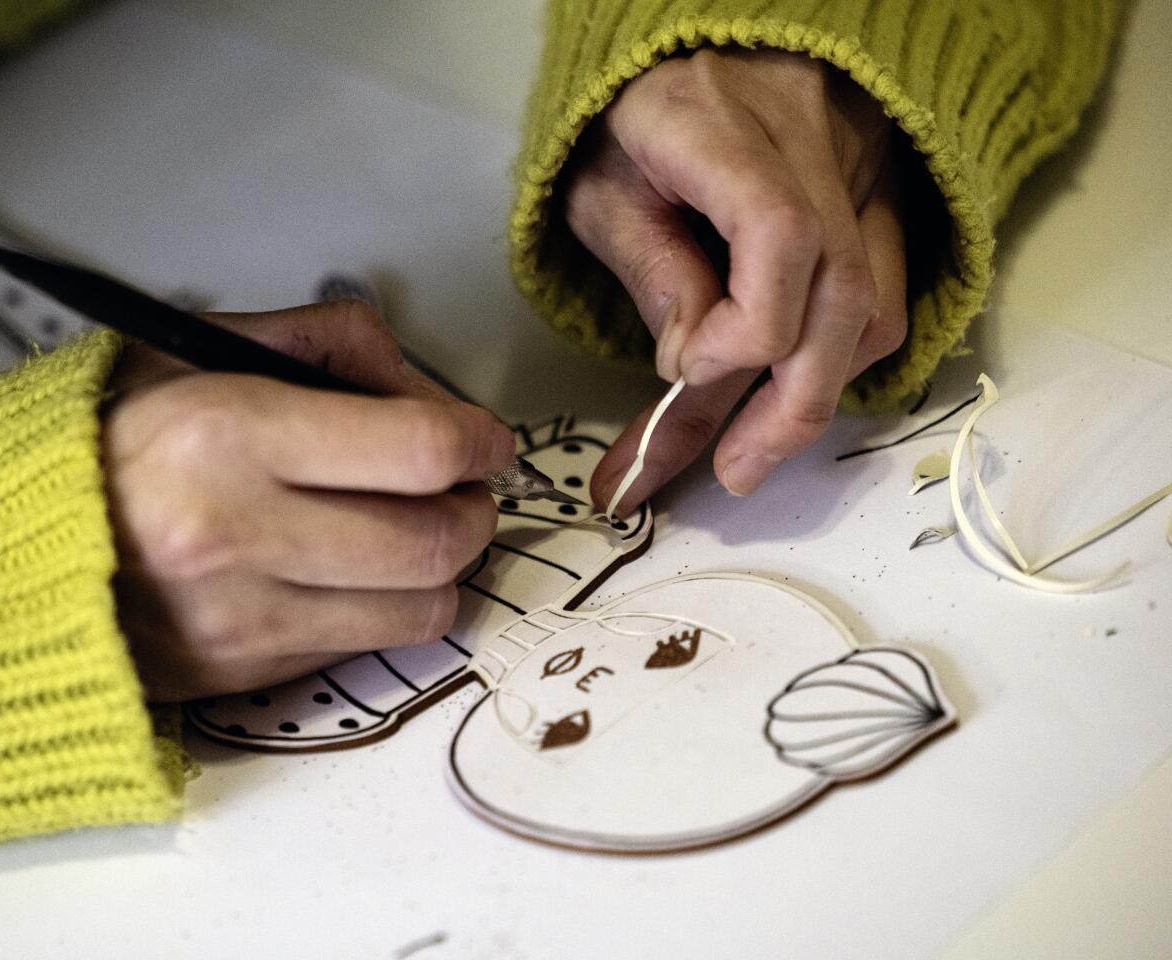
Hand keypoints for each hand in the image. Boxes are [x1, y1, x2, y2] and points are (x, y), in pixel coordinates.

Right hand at [103, 300, 513, 700]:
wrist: (0, 544)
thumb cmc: (103, 437)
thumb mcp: (198, 349)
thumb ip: (326, 345)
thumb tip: (428, 391)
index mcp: (225, 433)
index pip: (418, 450)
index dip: (479, 442)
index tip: (485, 439)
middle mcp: (235, 533)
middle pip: (435, 539)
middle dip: (474, 510)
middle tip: (461, 488)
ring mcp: (238, 617)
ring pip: (419, 608)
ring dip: (440, 567)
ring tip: (412, 530)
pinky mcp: (239, 673)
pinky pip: (361, 646)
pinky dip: (379, 607)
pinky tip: (344, 570)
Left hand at [564, 48, 907, 509]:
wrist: (690, 49)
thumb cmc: (626, 121)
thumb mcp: (598, 189)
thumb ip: (648, 269)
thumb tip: (694, 366)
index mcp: (716, 121)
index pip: (779, 231)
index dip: (747, 328)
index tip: (684, 369)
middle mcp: (806, 136)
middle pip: (839, 288)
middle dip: (786, 403)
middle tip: (733, 472)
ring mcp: (855, 162)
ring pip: (872, 301)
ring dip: (816, 392)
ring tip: (752, 451)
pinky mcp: (876, 192)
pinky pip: (883, 289)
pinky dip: (839, 355)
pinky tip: (790, 393)